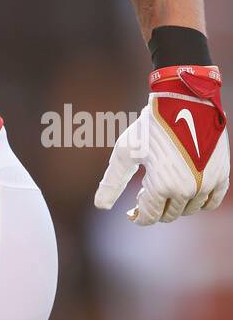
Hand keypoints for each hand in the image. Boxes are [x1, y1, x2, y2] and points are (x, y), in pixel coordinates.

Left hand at [95, 65, 228, 224]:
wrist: (185, 102)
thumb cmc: (151, 126)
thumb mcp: (125, 151)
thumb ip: (112, 181)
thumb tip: (100, 205)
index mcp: (162, 185)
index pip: (149, 216)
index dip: (139, 216)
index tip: (132, 211)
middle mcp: (187, 189)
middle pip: (169, 215)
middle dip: (155, 208)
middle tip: (147, 191)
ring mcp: (206, 183)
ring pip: (189, 210)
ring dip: (175, 205)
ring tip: (164, 187)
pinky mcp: (221, 175)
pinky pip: (211, 202)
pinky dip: (199, 202)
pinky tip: (186, 193)